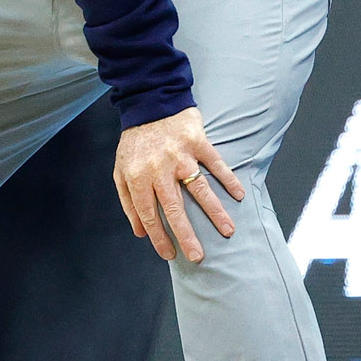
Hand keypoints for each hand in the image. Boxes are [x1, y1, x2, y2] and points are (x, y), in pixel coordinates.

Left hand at [113, 106, 244, 263]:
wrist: (150, 103)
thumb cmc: (136, 142)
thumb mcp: (121, 170)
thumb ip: (128, 202)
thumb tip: (140, 232)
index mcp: (137, 176)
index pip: (148, 213)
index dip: (158, 236)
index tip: (169, 254)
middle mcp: (159, 168)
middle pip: (175, 207)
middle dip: (186, 235)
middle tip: (198, 256)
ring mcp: (181, 155)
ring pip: (199, 188)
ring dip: (214, 212)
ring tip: (227, 231)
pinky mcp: (198, 142)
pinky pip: (216, 163)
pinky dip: (228, 179)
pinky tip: (239, 195)